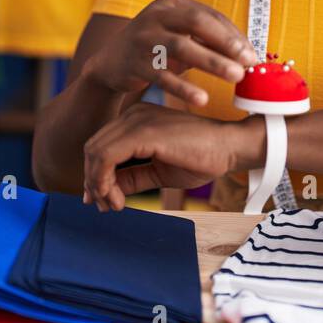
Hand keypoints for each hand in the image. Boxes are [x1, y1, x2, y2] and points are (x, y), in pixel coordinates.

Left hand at [83, 102, 263, 210]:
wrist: (230, 147)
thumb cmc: (202, 158)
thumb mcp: (159, 171)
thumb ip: (133, 177)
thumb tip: (108, 192)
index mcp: (136, 120)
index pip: (101, 146)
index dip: (95, 175)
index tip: (103, 201)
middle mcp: (133, 115)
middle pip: (92, 148)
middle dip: (93, 182)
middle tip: (104, 207)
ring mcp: (136, 120)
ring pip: (94, 152)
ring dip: (97, 184)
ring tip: (112, 205)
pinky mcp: (142, 131)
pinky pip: (106, 156)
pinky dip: (104, 180)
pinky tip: (117, 199)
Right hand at [88, 0, 259, 107]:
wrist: (110, 63)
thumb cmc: (156, 48)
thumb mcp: (179, 36)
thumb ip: (208, 39)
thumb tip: (248, 53)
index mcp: (170, 3)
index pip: (209, 16)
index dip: (233, 35)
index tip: (252, 54)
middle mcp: (154, 15)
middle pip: (196, 23)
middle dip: (225, 42)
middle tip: (248, 61)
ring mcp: (142, 38)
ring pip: (182, 48)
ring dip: (212, 62)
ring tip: (236, 77)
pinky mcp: (133, 63)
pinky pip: (162, 76)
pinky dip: (183, 87)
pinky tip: (202, 99)